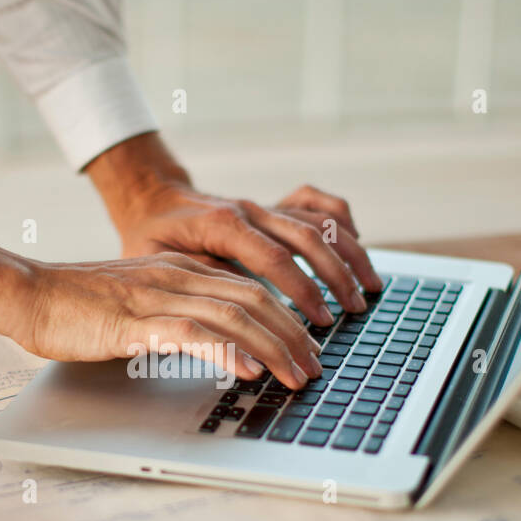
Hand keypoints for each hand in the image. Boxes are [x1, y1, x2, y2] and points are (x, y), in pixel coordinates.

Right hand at [0, 225, 321, 388]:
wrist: (27, 293)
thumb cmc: (76, 306)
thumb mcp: (138, 303)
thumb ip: (176, 314)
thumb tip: (216, 343)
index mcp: (181, 270)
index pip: (251, 287)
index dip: (288, 317)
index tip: (309, 348)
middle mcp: (177, 277)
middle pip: (255, 298)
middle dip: (294, 336)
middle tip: (316, 368)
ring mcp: (157, 296)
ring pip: (234, 315)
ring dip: (274, 348)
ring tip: (296, 376)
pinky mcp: (134, 321)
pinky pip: (192, 333)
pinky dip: (227, 351)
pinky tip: (248, 370)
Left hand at [86, 133, 381, 325]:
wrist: (151, 200)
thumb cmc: (151, 238)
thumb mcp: (160, 264)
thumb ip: (199, 282)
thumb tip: (235, 313)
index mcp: (223, 223)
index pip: (274, 257)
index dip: (302, 290)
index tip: (320, 320)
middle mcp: (250, 209)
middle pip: (308, 236)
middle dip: (336, 276)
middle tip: (353, 311)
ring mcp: (264, 206)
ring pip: (320, 221)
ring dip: (349, 254)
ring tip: (369, 287)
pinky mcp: (272, 208)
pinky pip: (316, 204)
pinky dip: (341, 221)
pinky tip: (356, 243)